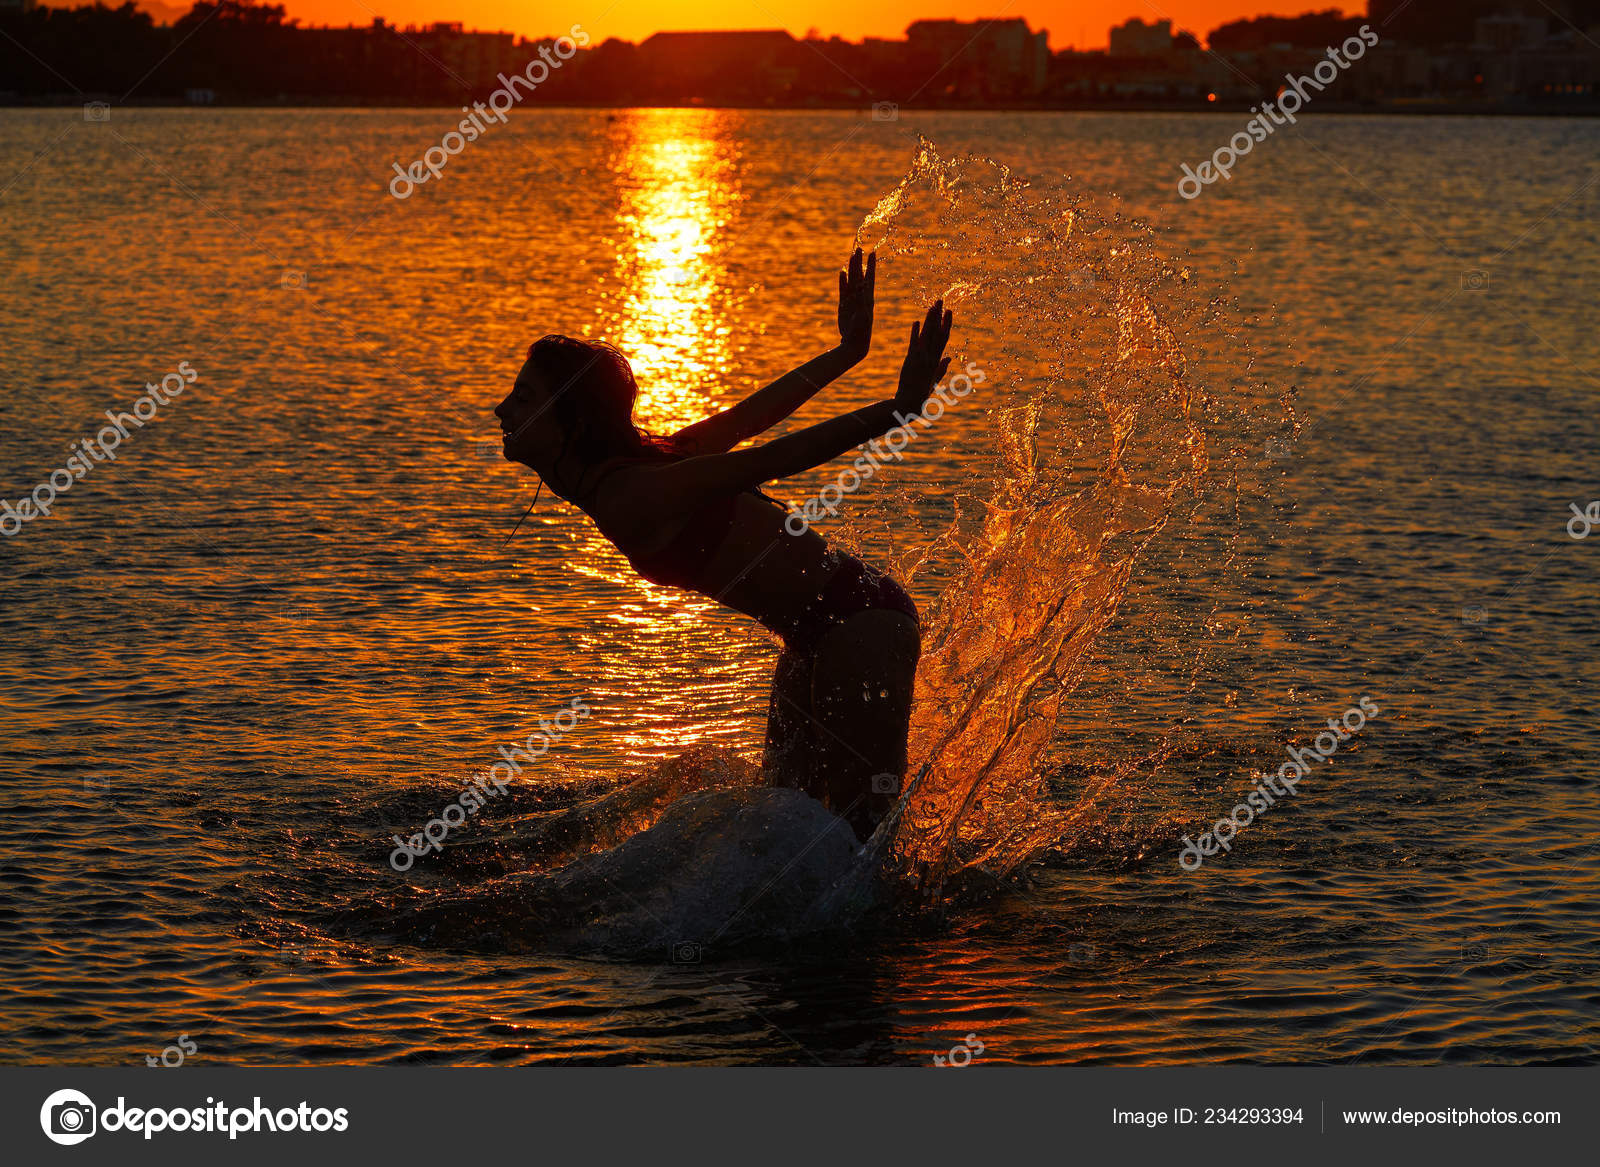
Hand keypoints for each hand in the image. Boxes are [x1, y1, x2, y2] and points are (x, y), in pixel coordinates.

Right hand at [836, 247, 874, 361]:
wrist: (854, 343)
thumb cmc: (861, 331)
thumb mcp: (863, 315)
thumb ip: (862, 299)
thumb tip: (862, 283)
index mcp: (868, 297)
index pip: (869, 277)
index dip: (871, 265)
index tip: (873, 252)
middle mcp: (860, 296)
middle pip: (859, 275)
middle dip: (859, 262)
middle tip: (859, 248)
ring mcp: (852, 300)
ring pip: (851, 280)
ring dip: (851, 268)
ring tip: (851, 256)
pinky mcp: (844, 305)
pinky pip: (843, 289)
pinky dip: (843, 281)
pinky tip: (842, 272)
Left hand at [894, 299, 952, 414]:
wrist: (909, 402)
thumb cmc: (921, 393)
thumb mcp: (935, 380)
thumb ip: (942, 368)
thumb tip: (949, 357)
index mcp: (936, 361)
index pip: (944, 338)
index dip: (947, 323)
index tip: (949, 311)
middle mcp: (930, 357)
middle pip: (936, 332)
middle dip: (939, 315)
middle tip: (940, 300)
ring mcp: (921, 358)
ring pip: (927, 335)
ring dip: (930, 320)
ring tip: (932, 306)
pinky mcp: (910, 361)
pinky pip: (913, 344)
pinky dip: (915, 333)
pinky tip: (916, 323)